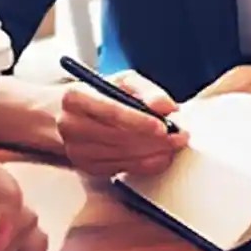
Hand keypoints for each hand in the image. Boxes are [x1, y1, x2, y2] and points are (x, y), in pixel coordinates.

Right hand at [57, 70, 189, 176]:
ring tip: (174, 145)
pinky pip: (121, 169)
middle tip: (179, 136)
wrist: (72, 113)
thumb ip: (148, 90)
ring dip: (153, 152)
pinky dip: (145, 164)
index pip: (110, 111)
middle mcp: (71, 125)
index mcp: (76, 97)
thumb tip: (166, 106)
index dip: (138, 121)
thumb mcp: (124, 81)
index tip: (162, 126)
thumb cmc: (102, 93)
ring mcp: (77, 150)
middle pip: (118, 137)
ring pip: (122, 155)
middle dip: (153, 139)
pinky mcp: (86, 167)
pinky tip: (161, 156)